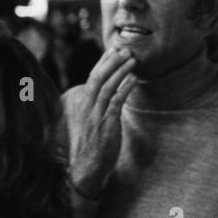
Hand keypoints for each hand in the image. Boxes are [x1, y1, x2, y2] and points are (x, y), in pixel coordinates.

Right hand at [69, 47, 137, 200]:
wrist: (88, 168)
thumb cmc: (92, 147)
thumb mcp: (93, 123)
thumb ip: (98, 108)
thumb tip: (110, 95)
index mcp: (83, 105)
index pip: (93, 78)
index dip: (103, 63)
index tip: (113, 50)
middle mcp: (87, 107)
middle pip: (98, 78)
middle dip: (111, 62)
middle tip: (125, 50)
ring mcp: (96, 115)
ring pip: (106, 86)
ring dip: (120, 71)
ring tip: (132, 60)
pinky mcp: (106, 124)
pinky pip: (116, 101)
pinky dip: (125, 88)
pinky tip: (134, 80)